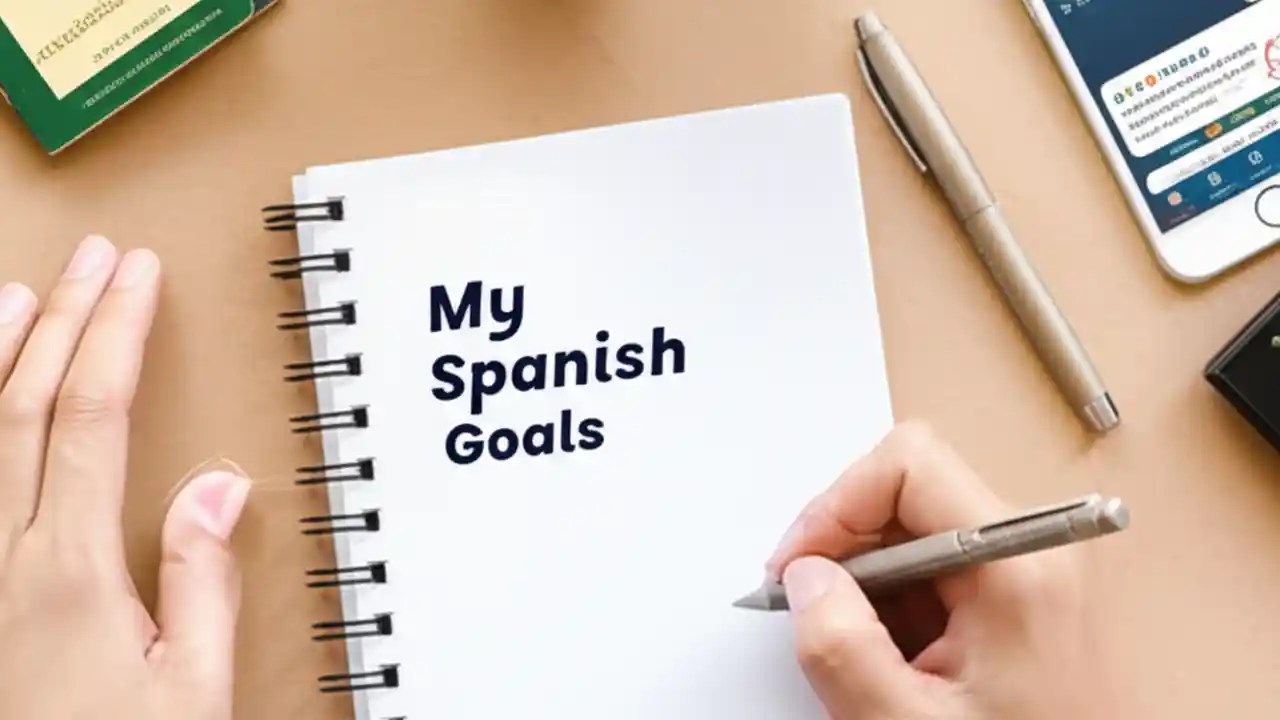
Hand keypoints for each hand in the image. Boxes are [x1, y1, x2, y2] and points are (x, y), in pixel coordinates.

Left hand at [0, 236, 248, 718]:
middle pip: (24, 405)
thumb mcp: (191, 691)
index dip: (116, 332)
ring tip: (21, 295)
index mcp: (71, 572)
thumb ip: (200, 582)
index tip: (138, 275)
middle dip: (66, 317)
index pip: (91, 415)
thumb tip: (220, 486)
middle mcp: (2, 559)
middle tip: (96, 258)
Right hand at [769, 422, 1116, 719]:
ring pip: (917, 531)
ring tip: (864, 652)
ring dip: (869, 582)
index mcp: (1018, 566)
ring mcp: (1035, 571)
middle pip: (910, 491)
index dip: (836, 506)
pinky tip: (898, 659)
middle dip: (847, 546)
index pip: (910, 464)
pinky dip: (898, 603)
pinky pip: (940, 568)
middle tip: (815, 608)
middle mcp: (1036, 551)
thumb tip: (806, 579)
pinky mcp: (1027, 596)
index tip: (800, 563)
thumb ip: (841, 647)